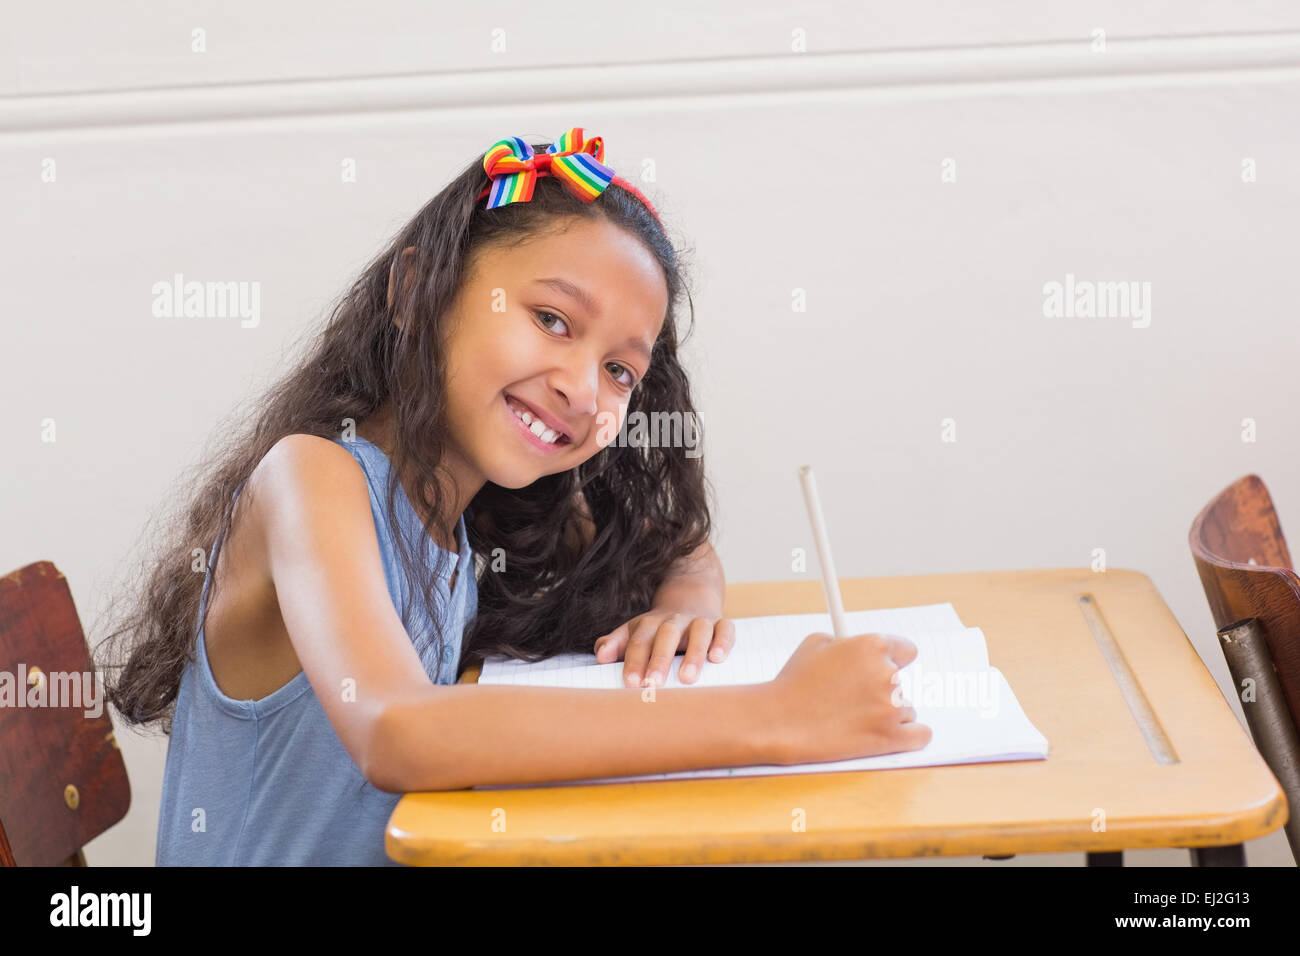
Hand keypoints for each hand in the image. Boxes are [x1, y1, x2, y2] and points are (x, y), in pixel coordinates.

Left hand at [593, 607, 735, 686]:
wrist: (690, 598)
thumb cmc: (657, 629)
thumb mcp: (634, 632)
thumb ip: (615, 644)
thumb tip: (600, 655)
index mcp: (649, 624)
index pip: (639, 641)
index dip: (634, 661)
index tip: (630, 683)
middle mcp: (674, 621)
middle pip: (666, 635)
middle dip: (659, 660)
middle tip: (652, 684)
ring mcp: (698, 621)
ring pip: (698, 631)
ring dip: (693, 653)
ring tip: (687, 678)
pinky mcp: (720, 623)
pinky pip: (725, 628)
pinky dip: (722, 641)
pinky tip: (717, 659)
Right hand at [765, 632, 931, 764]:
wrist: (780, 721)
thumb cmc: (794, 683)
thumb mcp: (816, 643)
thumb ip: (847, 642)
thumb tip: (861, 646)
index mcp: (872, 646)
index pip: (907, 650)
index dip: (893, 659)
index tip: (885, 666)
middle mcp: (887, 674)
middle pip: (902, 682)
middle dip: (882, 689)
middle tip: (855, 696)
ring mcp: (891, 708)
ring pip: (907, 709)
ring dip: (888, 713)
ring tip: (854, 717)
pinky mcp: (890, 738)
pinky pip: (920, 734)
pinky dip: (908, 734)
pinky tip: (891, 733)